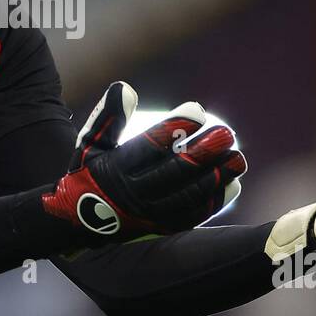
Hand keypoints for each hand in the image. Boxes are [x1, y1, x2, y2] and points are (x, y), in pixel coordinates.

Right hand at [42, 81, 247, 240]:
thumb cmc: (87, 172)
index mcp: (117, 169)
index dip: (176, 127)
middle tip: (227, 134)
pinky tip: (232, 184)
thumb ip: (108, 117)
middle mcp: (134, 194)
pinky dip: (214, 201)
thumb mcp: (90, 144)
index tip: (198, 111)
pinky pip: (192, 216)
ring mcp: (150, 214)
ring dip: (216, 176)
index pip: (150, 146)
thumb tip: (124, 87)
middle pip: (175, 172)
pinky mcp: (161, 228)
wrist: (78, 221)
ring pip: (188, 195)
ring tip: (237, 158)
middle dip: (204, 152)